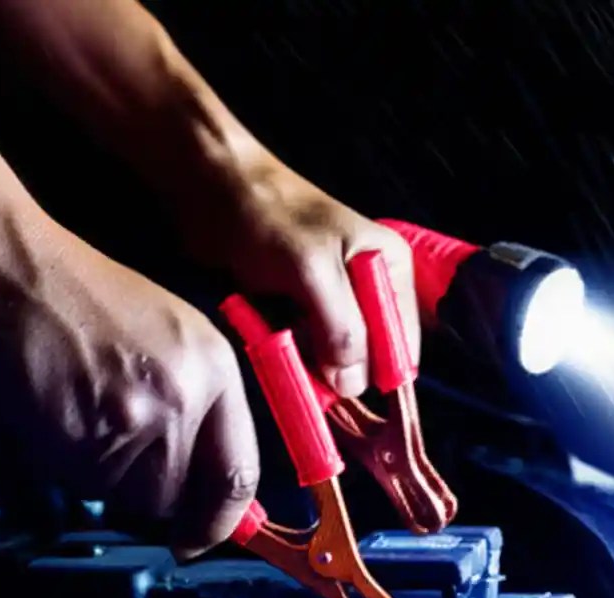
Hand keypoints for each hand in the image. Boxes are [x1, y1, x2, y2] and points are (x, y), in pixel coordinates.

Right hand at [0, 215, 258, 556]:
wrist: (17, 274)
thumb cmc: (93, 297)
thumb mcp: (177, 335)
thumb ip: (202, 403)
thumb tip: (206, 480)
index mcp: (216, 372)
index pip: (238, 475)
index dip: (222, 520)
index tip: (201, 536)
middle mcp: (183, 404)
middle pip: (177, 497)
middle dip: (153, 491)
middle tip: (124, 454)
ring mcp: (129, 425)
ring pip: (128, 497)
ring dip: (110, 476)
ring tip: (89, 417)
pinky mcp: (75, 443)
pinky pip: (84, 485)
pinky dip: (75, 464)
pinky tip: (64, 416)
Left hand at [177, 148, 419, 398]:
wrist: (212, 188)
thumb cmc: (268, 218)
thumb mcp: (311, 271)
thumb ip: (341, 328)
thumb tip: (355, 387)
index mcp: (391, 270)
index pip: (401, 344)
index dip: (377, 374)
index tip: (341, 394)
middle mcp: (371, 288)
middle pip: (369, 356)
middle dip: (339, 373)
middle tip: (305, 377)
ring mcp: (335, 301)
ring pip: (334, 358)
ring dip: (310, 368)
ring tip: (284, 359)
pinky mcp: (302, 309)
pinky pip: (306, 350)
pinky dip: (290, 358)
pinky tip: (272, 350)